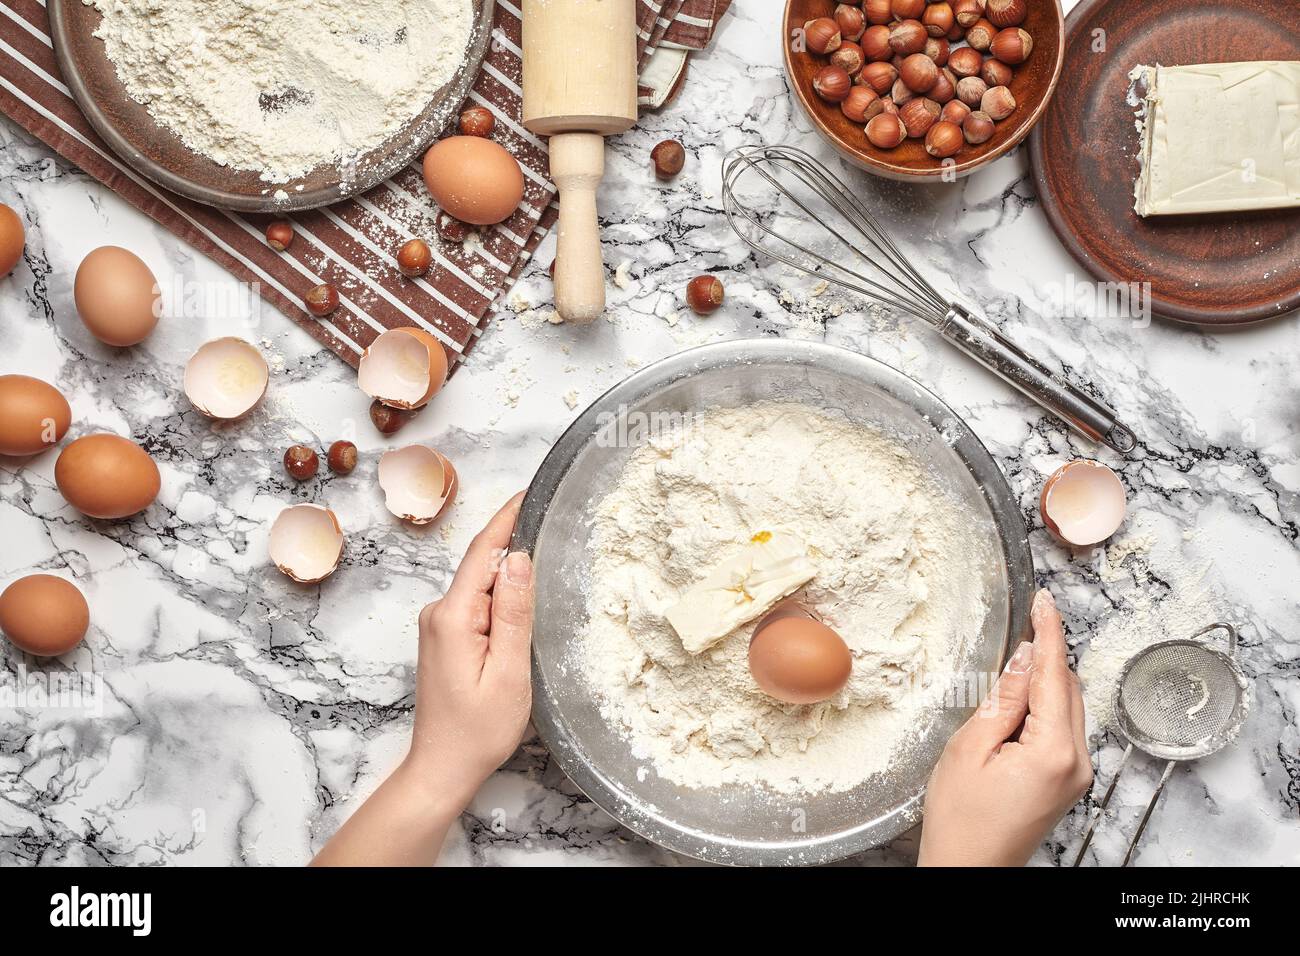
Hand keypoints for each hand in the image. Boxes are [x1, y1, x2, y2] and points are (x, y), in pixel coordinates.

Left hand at [312, 493, 533, 865]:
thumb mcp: (508, 671)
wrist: (442, 768)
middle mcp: (439, 613)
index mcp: (454, 616)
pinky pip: (477, 604)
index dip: (508, 518)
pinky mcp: (445, 638)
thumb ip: (515, 612)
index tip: (531, 491)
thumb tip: (520, 558)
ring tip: (548, 557)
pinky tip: (524, 600)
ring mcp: (439, 626)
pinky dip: (501, 596)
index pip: (484, 553)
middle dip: (515, 542)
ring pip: (482, 586)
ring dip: (511, 574)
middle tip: (554, 519)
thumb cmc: (478, 730)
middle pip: (483, 565)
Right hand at [917, 588, 1092, 866]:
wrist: (969, 869)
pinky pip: (1063, 729)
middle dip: (1046, 655)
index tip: (1044, 600)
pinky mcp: (1068, 781)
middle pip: (1069, 689)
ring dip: (1044, 681)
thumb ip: (1002, 700)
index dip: (1049, 633)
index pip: (1055, 676)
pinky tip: (1019, 701)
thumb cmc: (960, 820)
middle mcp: (1077, 762)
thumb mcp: (969, 749)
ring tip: (1013, 664)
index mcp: (1053, 751)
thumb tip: (1023, 659)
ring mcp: (1076, 774)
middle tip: (1024, 622)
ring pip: (1068, 708)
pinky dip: (1045, 706)